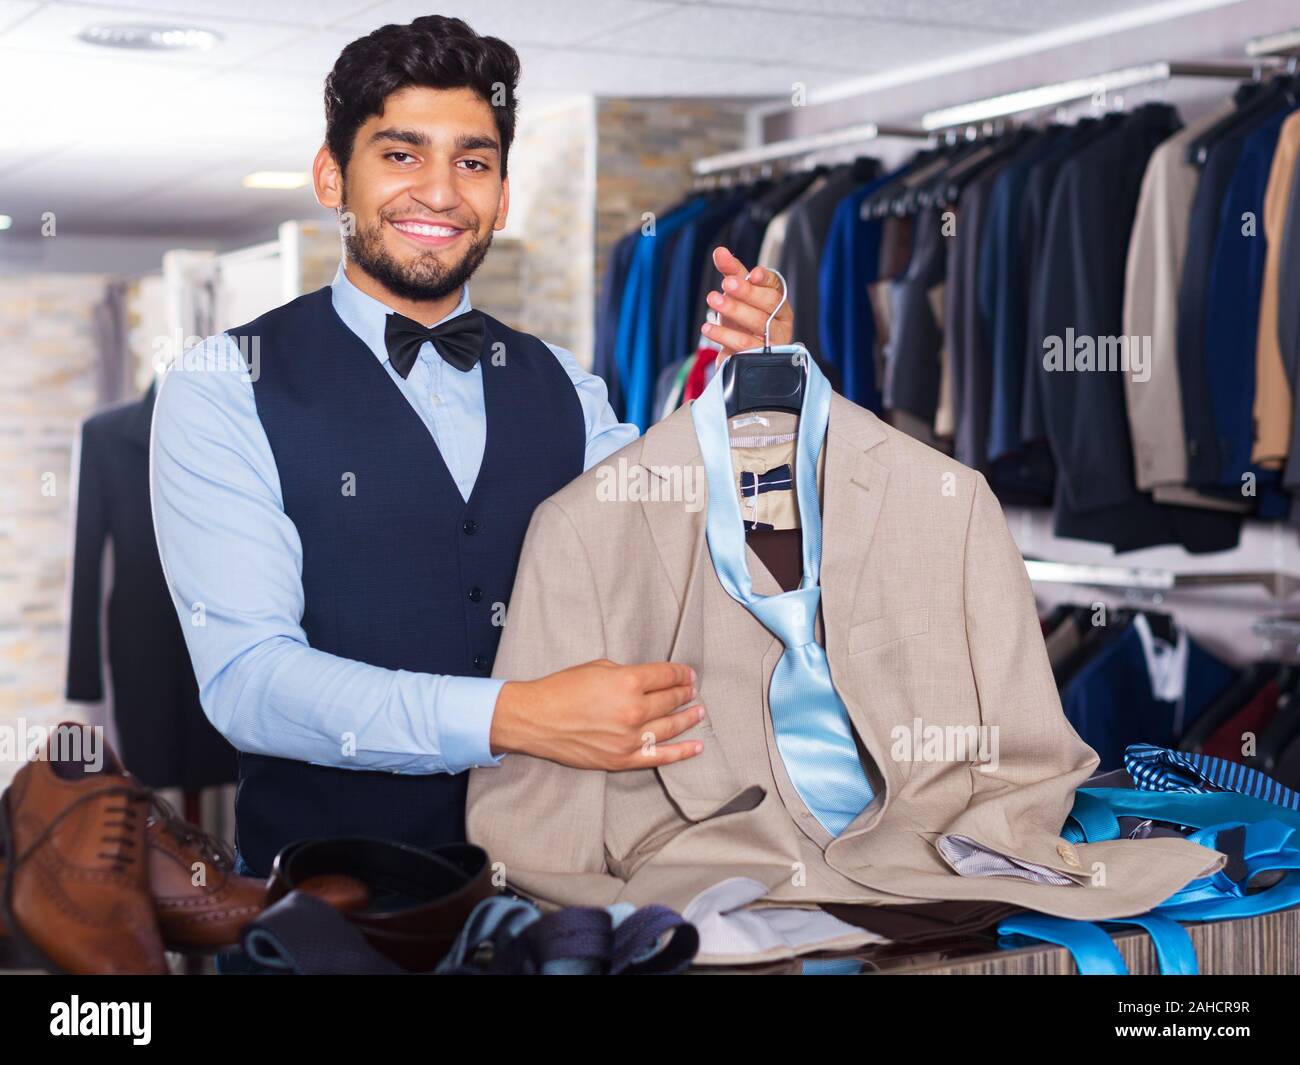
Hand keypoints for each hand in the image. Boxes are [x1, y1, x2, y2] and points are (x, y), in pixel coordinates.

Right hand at [490, 659, 704, 769]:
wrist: (535, 720)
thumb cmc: (562, 689)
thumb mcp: (598, 667)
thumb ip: (628, 674)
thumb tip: (649, 681)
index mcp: (628, 682)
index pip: (666, 676)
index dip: (682, 674)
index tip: (689, 674)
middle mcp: (634, 710)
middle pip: (671, 700)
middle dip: (685, 693)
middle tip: (692, 690)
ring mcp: (630, 738)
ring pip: (671, 727)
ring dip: (688, 718)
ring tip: (699, 712)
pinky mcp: (622, 759)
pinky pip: (661, 757)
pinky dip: (682, 752)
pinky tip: (697, 746)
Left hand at [701, 246, 792, 358]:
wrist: (739, 355)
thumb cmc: (742, 320)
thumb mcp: (737, 295)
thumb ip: (731, 272)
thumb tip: (719, 251)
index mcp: (779, 302)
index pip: (775, 286)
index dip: (766, 280)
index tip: (754, 273)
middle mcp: (780, 320)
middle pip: (769, 303)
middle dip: (747, 292)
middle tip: (726, 283)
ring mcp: (773, 341)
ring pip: (758, 323)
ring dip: (735, 310)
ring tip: (713, 300)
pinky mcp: (759, 358)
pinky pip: (745, 345)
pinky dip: (725, 335)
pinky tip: (708, 328)